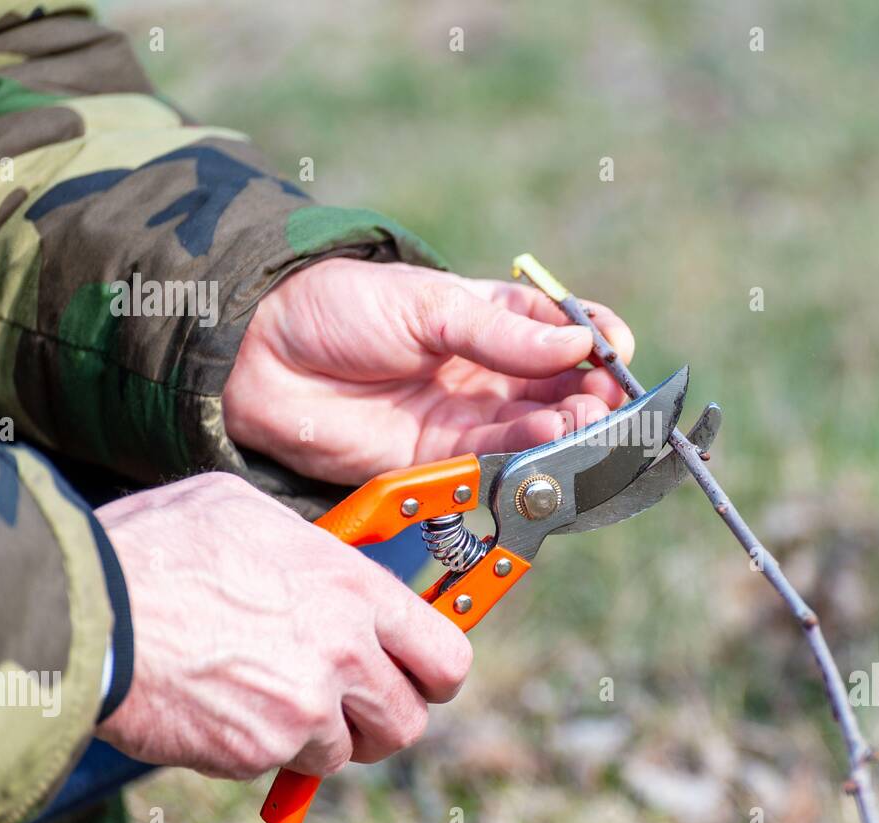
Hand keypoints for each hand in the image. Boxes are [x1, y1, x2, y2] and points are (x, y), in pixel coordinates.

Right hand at [94, 473, 471, 778]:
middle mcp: (343, 652)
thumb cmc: (159, 548)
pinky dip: (259, 747)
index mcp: (352, 589)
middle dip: (381, 718)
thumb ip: (312, 549)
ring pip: (344, 751)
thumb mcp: (250, 513)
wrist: (88, 610)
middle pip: (407, 720)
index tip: (422, 677)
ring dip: (318, 736)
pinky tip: (223, 704)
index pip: (444, 654)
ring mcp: (303, 709)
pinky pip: (279, 764)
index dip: (435, 673)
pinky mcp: (257, 752)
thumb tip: (330, 560)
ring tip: (273, 697)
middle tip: (351, 704)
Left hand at [223, 259, 635, 484]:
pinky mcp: (439, 459)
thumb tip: (582, 341)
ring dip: (567, 428)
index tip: (617, 349)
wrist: (261, 355)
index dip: (599, 342)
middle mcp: (488, 372)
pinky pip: (496, 460)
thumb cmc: (341, 309)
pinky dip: (526, 452)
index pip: (566, 332)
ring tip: (583, 421)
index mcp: (492, 319)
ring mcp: (466, 417)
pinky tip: (546, 438)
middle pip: (562, 390)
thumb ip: (503, 333)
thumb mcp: (429, 306)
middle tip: (607, 399)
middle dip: (593, 395)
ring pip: (536, 430)